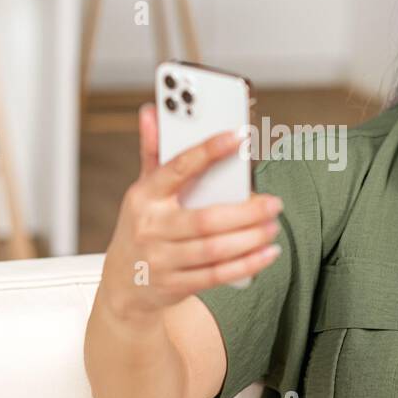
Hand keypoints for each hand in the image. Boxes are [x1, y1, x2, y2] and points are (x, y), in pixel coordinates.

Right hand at [100, 103, 282, 320]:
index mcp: (144, 196)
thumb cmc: (142, 227)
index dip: (208, 151)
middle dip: (245, 211)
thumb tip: (151, 112)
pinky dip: (246, 264)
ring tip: (273, 226)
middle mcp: (150, 227)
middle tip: (275, 203)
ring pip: (214, 250)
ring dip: (250, 238)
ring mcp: (161, 259)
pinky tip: (267, 253)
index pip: (177, 168)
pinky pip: (216, 275)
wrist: (123, 285)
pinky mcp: (175, 284)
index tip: (238, 136)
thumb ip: (153, 152)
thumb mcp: (142, 190)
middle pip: (205, 219)